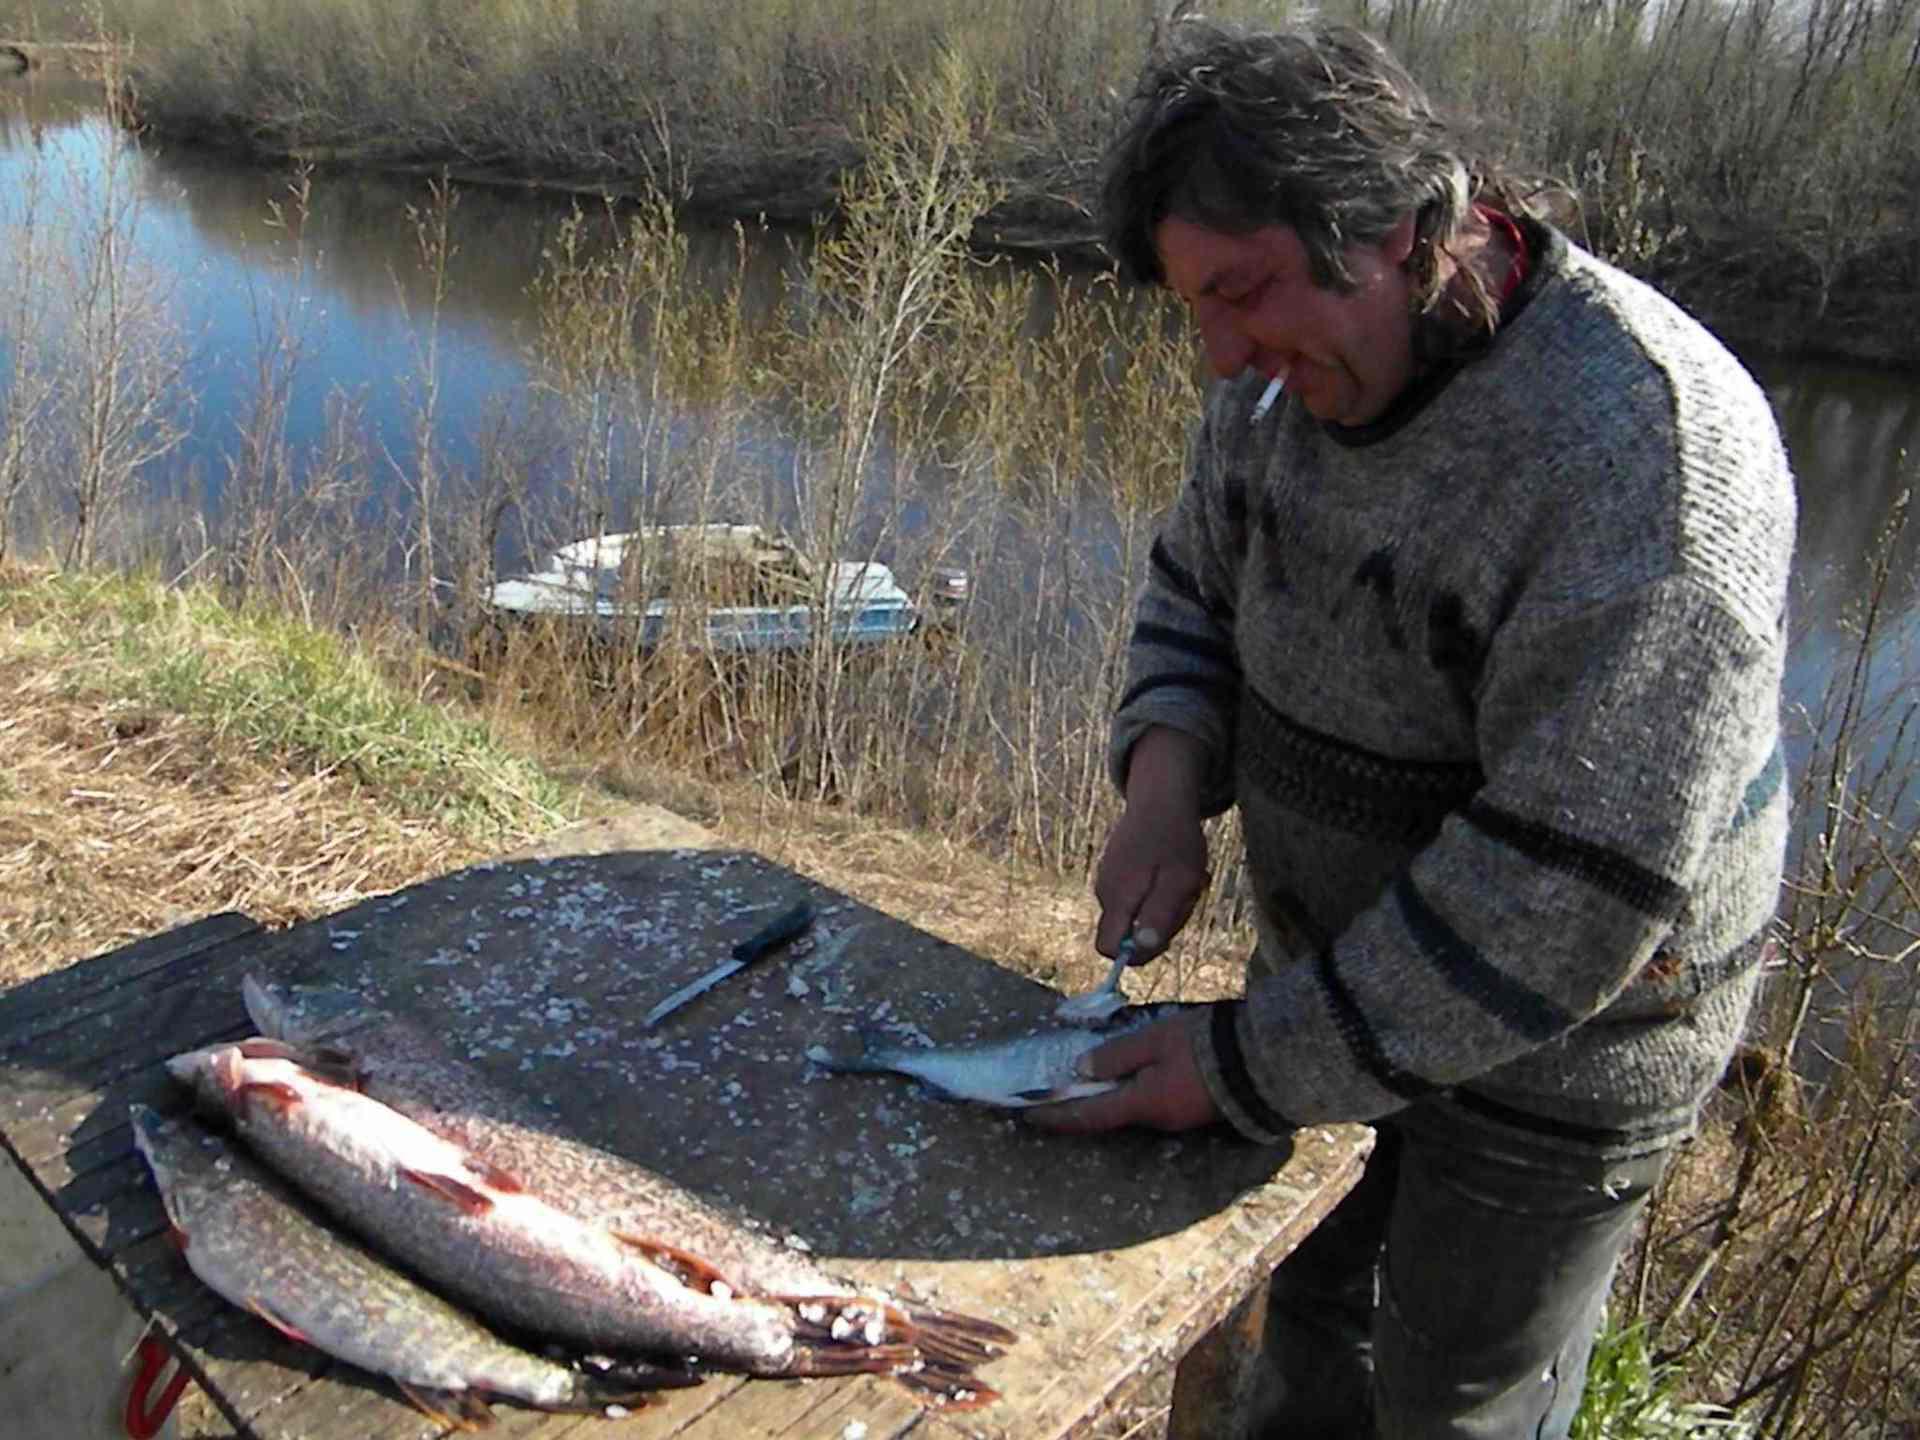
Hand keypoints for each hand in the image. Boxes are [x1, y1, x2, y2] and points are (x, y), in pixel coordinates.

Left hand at [1024, 1012, 1220, 1133]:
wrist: (1261, 1058)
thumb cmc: (1204, 1044)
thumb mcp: (1154, 1040)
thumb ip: (1116, 1055)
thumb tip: (1080, 1072)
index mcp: (1144, 1104)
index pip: (1088, 1117)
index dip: (1056, 1116)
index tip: (1028, 1116)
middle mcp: (1157, 1120)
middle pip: (1109, 1114)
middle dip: (1081, 1105)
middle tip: (1054, 1092)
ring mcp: (1177, 1118)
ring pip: (1131, 1107)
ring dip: (1108, 1096)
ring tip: (1087, 1078)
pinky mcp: (1193, 1110)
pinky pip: (1152, 1102)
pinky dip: (1132, 1091)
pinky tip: (1128, 1075)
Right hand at [1095, 728, 1211, 957]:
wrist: (1160, 797)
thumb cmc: (1176, 840)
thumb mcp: (1179, 881)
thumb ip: (1159, 916)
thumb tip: (1141, 950)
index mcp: (1118, 897)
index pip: (1108, 948)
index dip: (1136, 953)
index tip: (1164, 934)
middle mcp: (1105, 892)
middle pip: (1127, 934)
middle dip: (1159, 925)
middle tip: (1184, 897)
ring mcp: (1108, 880)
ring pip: (1136, 914)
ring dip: (1163, 906)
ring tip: (1180, 879)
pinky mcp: (1116, 871)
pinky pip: (1137, 896)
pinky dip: (1157, 890)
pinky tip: (1171, 869)